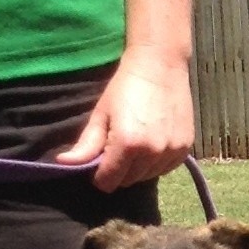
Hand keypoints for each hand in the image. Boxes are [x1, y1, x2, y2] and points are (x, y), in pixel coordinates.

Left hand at [55, 46, 194, 191]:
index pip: (109, 182)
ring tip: (136, 145)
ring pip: (147, 176)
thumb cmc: (125, 86)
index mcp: (127, 145)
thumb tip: (64, 164)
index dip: (99, 176)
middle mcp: (151, 154)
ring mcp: (171, 153)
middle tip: (117, 149)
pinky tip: (152, 143)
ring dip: (138, 168)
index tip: (99, 163)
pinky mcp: (185, 150)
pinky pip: (165, 169)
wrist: (161, 66)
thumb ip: (86, 144)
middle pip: (128, 181)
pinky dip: (156, 163)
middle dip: (119, 171)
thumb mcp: (101, 114)